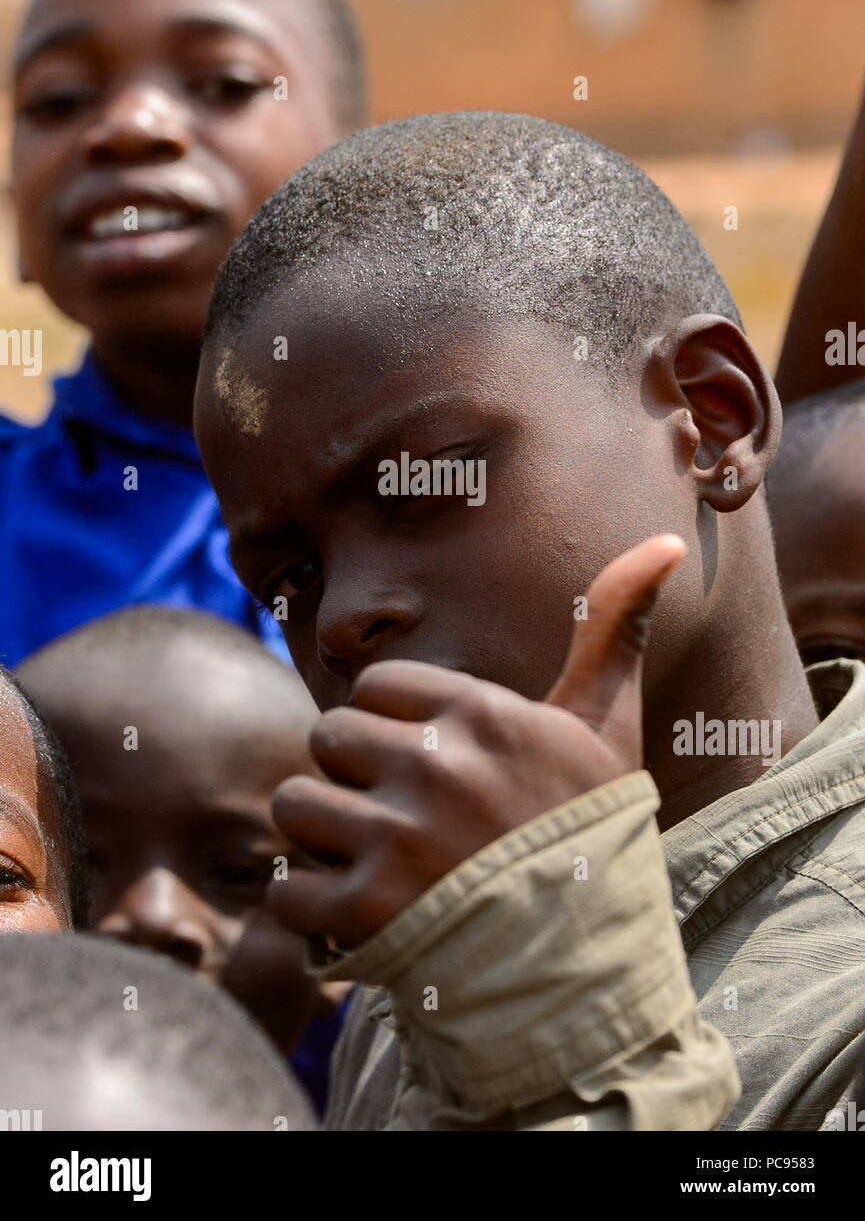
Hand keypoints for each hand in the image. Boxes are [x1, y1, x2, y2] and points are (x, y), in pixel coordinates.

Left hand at [268, 534, 685, 948]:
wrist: (592, 967)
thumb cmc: (591, 835)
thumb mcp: (606, 729)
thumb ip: (614, 632)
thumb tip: (663, 539)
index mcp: (482, 714)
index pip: (373, 688)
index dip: (394, 729)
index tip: (430, 766)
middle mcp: (437, 766)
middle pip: (328, 739)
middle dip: (352, 779)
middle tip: (400, 819)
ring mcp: (400, 840)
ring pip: (295, 806)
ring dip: (323, 840)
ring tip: (378, 863)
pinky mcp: (369, 914)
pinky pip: (287, 889)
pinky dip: (307, 908)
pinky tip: (357, 912)